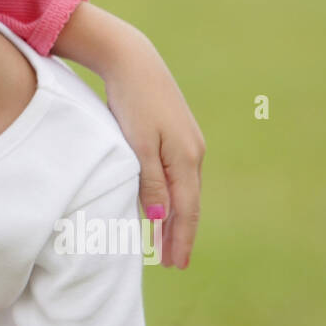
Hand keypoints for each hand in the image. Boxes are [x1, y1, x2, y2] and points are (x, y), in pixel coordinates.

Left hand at [53, 3, 204, 268]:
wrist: (134, 60)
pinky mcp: (176, 133)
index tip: (176, 265)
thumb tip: (158, 218)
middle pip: (189, 203)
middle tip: (172, 263)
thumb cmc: (132, 101)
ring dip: (175, 217)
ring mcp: (188, 142)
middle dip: (180, 234)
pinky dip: (171, 196)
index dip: (181, 239)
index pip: (186, 210)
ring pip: (183, 190)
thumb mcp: (137, 145)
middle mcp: (193, 152)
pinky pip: (176, 175)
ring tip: (165, 242)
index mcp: (186, 157)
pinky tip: (163, 205)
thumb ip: (149, 182)